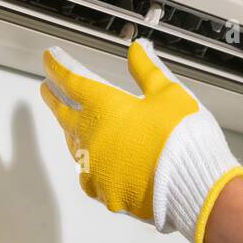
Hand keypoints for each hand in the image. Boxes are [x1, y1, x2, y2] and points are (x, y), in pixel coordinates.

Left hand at [40, 40, 242, 242]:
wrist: (195, 185)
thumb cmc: (184, 136)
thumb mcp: (169, 92)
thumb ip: (147, 69)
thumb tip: (136, 49)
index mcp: (104, 107)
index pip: (72, 81)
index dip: (58, 67)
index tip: (50, 58)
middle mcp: (91, 137)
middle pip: (64, 113)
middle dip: (54, 97)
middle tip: (47, 88)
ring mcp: (94, 168)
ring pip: (74, 144)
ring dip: (70, 129)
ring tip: (71, 121)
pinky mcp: (104, 193)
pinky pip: (88, 174)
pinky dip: (88, 162)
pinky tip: (94, 160)